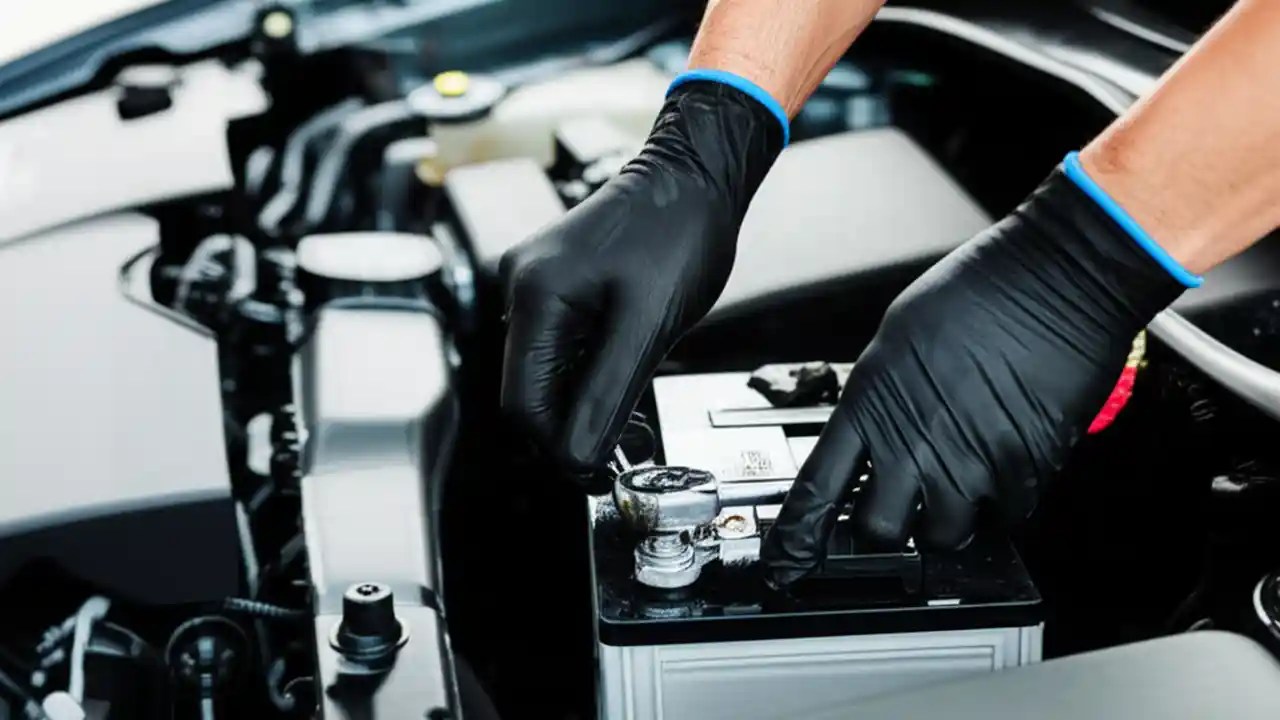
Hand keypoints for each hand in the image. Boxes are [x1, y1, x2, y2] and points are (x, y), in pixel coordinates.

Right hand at [500, 81, 782, 488]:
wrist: (696, 174)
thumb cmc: (680, 231)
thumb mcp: (649, 325)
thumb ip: (607, 395)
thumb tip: (579, 457)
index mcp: (535, 295)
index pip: (522, 404)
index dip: (558, 448)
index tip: (597, 472)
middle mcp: (522, 287)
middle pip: (528, 392)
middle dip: (570, 428)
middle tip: (623, 449)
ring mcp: (536, 283)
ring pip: (545, 374)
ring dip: (582, 404)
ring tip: (632, 420)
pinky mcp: (557, 284)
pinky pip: (560, 348)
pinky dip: (587, 375)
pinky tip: (622, 381)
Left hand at [761, 168, 1186, 586]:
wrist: (1053, 281)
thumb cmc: (976, 293)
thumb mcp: (895, 341)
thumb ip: (879, 399)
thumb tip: (873, 431)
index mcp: (871, 405)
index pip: (817, 491)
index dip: (796, 539)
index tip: (786, 565)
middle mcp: (915, 442)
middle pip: (878, 532)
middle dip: (884, 528)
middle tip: (899, 505)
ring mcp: (971, 462)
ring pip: (942, 535)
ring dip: (947, 518)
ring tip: (959, 476)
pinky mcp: (1023, 470)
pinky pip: (1006, 516)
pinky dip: (1002, 502)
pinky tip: (1003, 461)